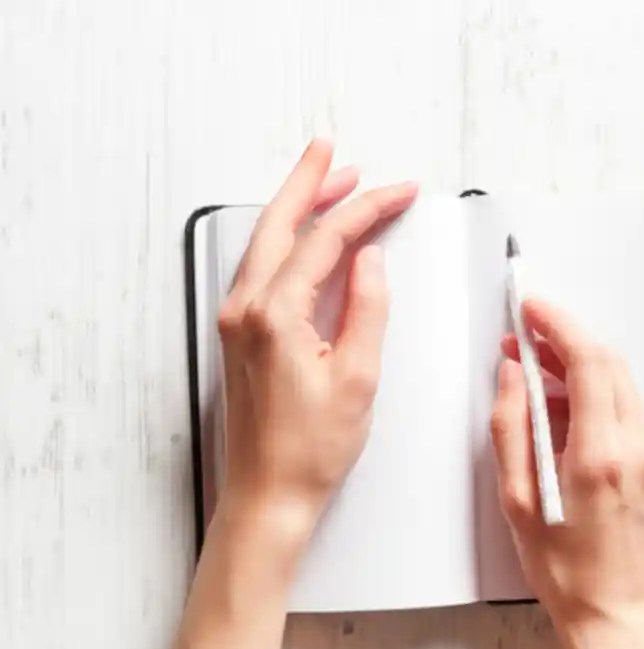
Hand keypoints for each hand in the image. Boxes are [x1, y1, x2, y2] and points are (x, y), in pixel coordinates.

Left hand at [216, 139, 417, 530]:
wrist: (268, 496)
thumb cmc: (311, 449)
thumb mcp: (358, 377)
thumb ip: (367, 309)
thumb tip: (370, 261)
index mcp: (276, 315)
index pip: (326, 241)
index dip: (367, 209)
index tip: (400, 191)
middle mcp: (246, 310)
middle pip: (279, 225)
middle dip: (310, 183)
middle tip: (335, 152)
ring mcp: (237, 323)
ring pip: (265, 243)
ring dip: (296, 208)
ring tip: (328, 183)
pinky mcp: (240, 338)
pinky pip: (261, 269)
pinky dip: (286, 242)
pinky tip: (305, 238)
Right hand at [491, 300, 643, 648]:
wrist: (616, 612)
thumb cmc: (565, 570)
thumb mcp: (517, 500)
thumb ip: (512, 428)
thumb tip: (514, 375)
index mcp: (601, 456)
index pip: (590, 361)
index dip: (559, 325)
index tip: (532, 310)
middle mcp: (640, 447)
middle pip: (610, 363)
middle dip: (566, 342)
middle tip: (525, 343)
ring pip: (622, 384)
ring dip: (581, 370)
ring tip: (538, 380)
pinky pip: (630, 411)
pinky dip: (598, 398)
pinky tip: (566, 414)